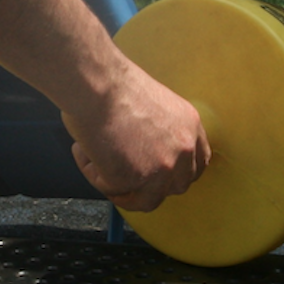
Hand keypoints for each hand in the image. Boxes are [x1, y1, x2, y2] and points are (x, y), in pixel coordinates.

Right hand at [63, 63, 209, 211]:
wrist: (96, 83)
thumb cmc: (114, 85)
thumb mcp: (158, 106)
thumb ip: (163, 132)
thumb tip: (148, 151)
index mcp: (189, 127)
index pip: (197, 163)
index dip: (178, 173)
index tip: (163, 173)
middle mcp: (181, 150)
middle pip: (177, 187)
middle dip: (153, 187)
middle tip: (128, 178)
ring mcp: (159, 169)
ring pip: (146, 200)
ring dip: (124, 191)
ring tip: (101, 169)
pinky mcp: (131, 179)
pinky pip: (112, 190)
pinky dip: (95, 175)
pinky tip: (86, 153)